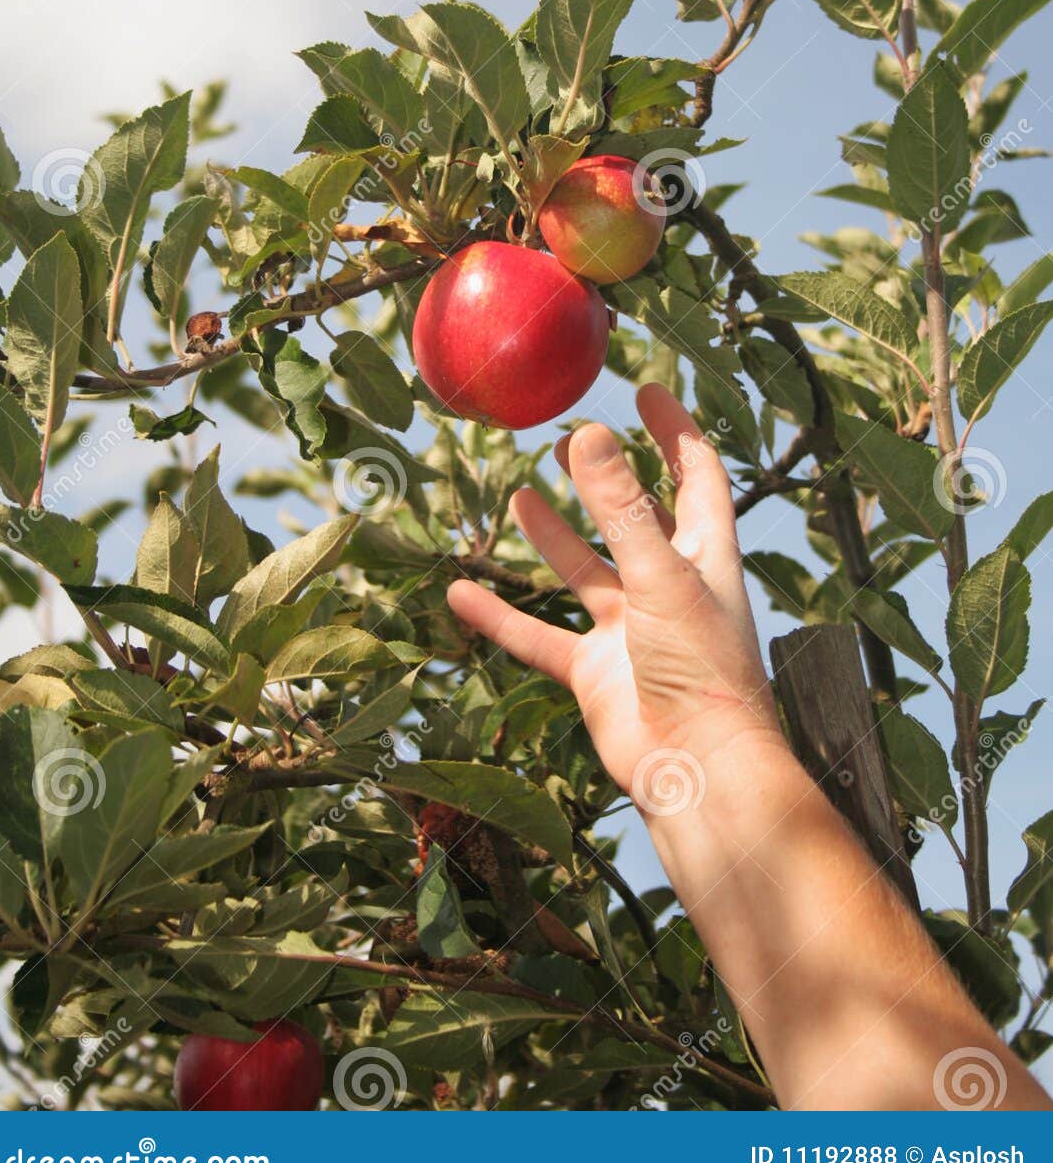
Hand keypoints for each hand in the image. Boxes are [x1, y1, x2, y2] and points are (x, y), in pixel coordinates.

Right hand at [446, 383, 784, 808]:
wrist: (697, 770)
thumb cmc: (701, 670)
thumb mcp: (659, 574)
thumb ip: (620, 506)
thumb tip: (588, 432)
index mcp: (704, 556)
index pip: (697, 478)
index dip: (677, 433)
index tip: (648, 391)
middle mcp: (667, 587)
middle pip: (635, 518)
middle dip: (609, 478)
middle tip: (575, 435)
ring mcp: (629, 631)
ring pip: (584, 572)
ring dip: (555, 535)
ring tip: (521, 493)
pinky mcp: (595, 673)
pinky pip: (539, 636)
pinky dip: (501, 616)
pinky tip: (459, 592)